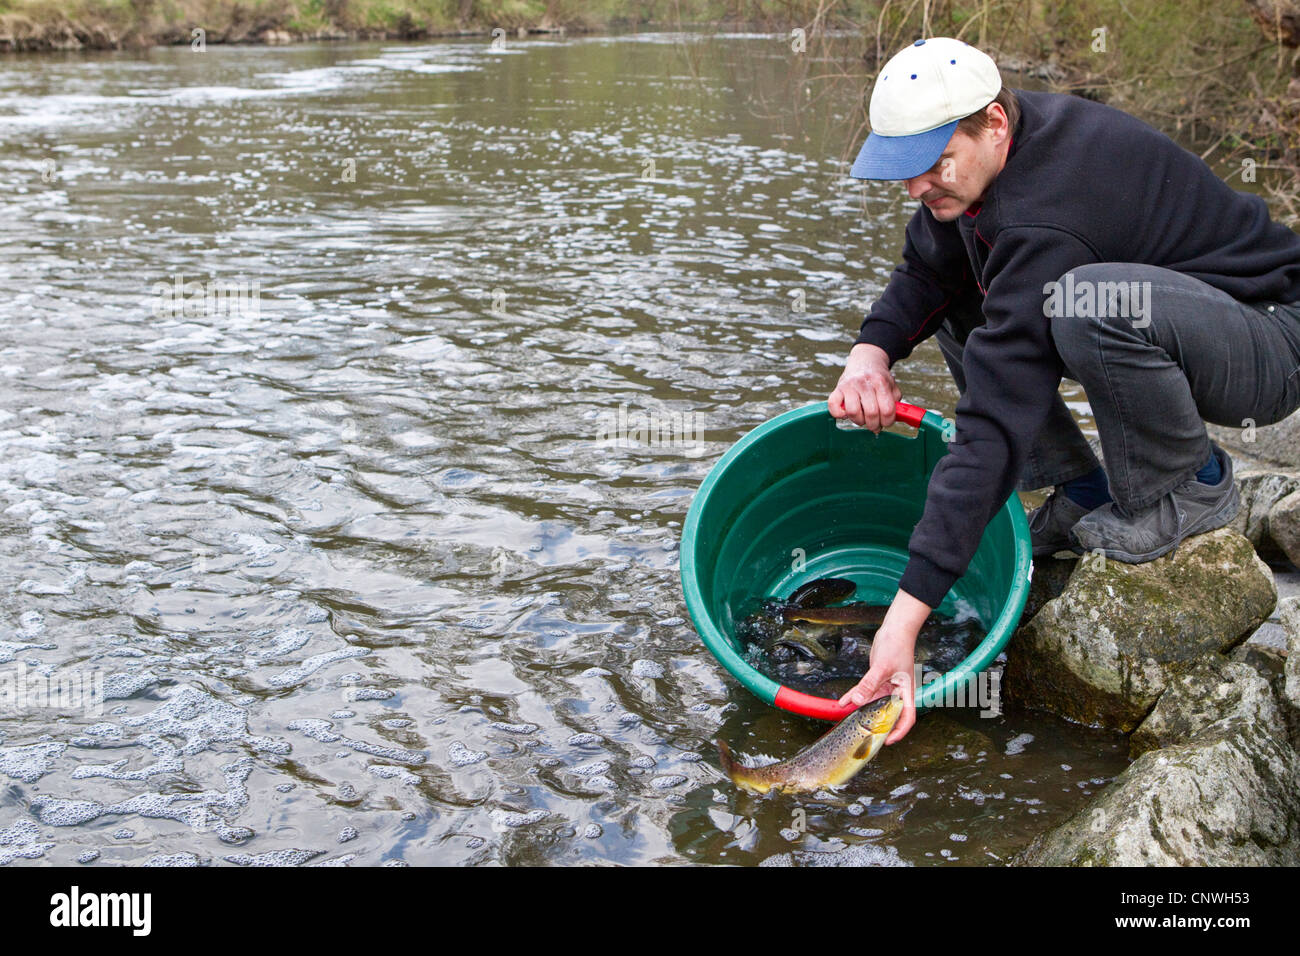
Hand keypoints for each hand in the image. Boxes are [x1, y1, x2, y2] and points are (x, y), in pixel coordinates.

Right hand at [828, 343, 901, 432]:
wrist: (864, 361)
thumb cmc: (878, 378)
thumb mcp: (892, 387)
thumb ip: (895, 404)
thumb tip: (889, 421)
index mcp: (880, 382)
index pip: (887, 410)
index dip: (888, 421)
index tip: (886, 422)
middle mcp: (864, 382)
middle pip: (871, 413)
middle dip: (874, 425)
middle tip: (875, 424)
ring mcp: (849, 385)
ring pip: (853, 412)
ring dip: (859, 421)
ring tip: (862, 418)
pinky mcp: (837, 389)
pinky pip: (833, 406)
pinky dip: (839, 414)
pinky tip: (846, 413)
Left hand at [836, 590, 930, 744]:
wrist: (894, 629)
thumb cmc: (897, 646)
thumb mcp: (882, 667)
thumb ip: (869, 684)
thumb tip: (858, 701)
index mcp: (906, 693)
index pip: (907, 718)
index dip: (899, 731)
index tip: (888, 741)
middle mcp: (898, 692)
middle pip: (889, 713)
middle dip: (878, 725)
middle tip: (865, 735)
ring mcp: (887, 686)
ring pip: (874, 703)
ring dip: (862, 711)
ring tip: (849, 721)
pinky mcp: (877, 679)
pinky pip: (865, 692)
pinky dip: (854, 696)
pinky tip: (843, 702)